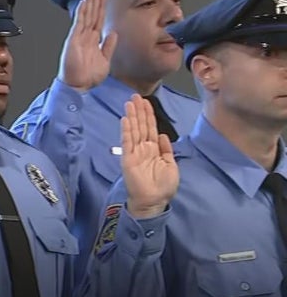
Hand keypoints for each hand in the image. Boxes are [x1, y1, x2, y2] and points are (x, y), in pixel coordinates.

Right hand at [58, 0, 116, 91]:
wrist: (78, 86)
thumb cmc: (88, 77)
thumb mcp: (105, 60)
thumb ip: (109, 46)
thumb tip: (113, 33)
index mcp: (93, 40)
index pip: (98, 18)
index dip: (101, 6)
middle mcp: (85, 36)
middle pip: (92, 13)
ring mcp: (79, 37)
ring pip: (85, 15)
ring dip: (89, 1)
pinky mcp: (74, 40)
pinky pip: (78, 23)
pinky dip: (81, 12)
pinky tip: (84, 3)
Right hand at [121, 94, 177, 217]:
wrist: (154, 201)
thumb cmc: (163, 186)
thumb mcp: (171, 165)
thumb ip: (166, 149)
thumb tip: (163, 135)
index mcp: (154, 149)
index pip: (150, 128)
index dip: (148, 115)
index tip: (145, 102)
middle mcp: (143, 148)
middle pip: (141, 126)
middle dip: (139, 111)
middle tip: (135, 96)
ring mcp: (135, 152)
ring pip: (134, 130)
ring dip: (131, 117)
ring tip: (129, 103)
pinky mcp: (128, 158)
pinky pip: (127, 142)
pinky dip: (126, 131)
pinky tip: (125, 120)